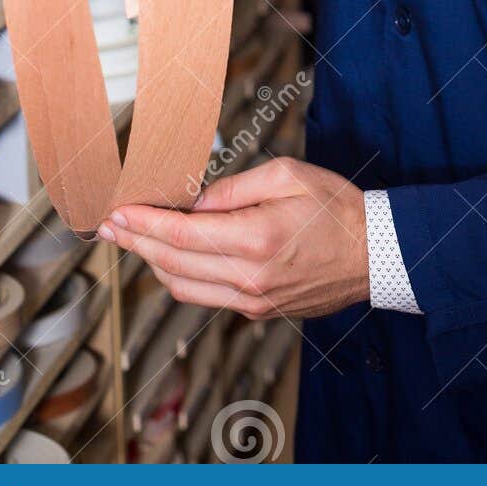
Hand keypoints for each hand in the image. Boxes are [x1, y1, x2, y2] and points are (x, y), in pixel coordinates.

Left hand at [96, 156, 369, 319]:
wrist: (376, 253)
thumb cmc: (337, 208)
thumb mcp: (286, 175)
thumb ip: (233, 189)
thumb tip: (194, 203)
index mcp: (255, 239)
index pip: (180, 235)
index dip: (141, 225)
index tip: (116, 213)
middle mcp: (249, 278)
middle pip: (172, 264)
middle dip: (135, 243)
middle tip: (110, 225)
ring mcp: (253, 300)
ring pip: (183, 287)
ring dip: (153, 263)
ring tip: (133, 240)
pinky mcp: (259, 310)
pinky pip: (206, 296)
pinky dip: (182, 276)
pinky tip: (172, 257)